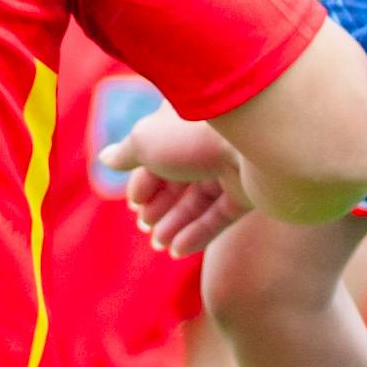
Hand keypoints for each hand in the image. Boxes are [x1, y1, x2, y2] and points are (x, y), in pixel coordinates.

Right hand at [105, 114, 251, 257]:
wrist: (260, 138)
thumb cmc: (196, 133)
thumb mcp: (147, 141)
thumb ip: (127, 154)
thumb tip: (107, 159)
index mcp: (186, 117)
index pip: (159, 152)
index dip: (145, 180)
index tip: (135, 202)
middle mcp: (210, 139)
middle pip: (180, 178)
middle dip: (160, 205)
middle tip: (145, 227)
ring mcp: (233, 164)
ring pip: (200, 199)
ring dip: (176, 223)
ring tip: (159, 244)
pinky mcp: (251, 190)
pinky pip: (221, 215)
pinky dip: (199, 232)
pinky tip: (178, 250)